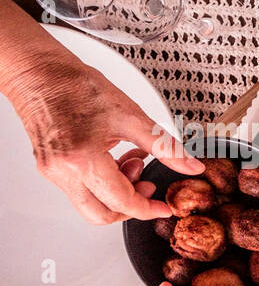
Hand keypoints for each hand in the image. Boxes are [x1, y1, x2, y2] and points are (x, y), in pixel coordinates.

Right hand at [10, 54, 195, 223]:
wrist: (40, 71)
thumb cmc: (77, 87)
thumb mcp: (132, 117)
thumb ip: (166, 147)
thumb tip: (192, 166)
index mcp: (83, 160)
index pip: (121, 203)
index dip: (148, 209)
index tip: (164, 208)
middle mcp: (63, 171)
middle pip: (101, 215)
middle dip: (131, 206)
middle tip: (148, 184)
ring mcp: (52, 171)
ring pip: (90, 203)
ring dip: (117, 191)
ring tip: (133, 160)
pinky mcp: (49, 167)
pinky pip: (79, 188)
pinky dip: (103, 182)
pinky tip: (116, 158)